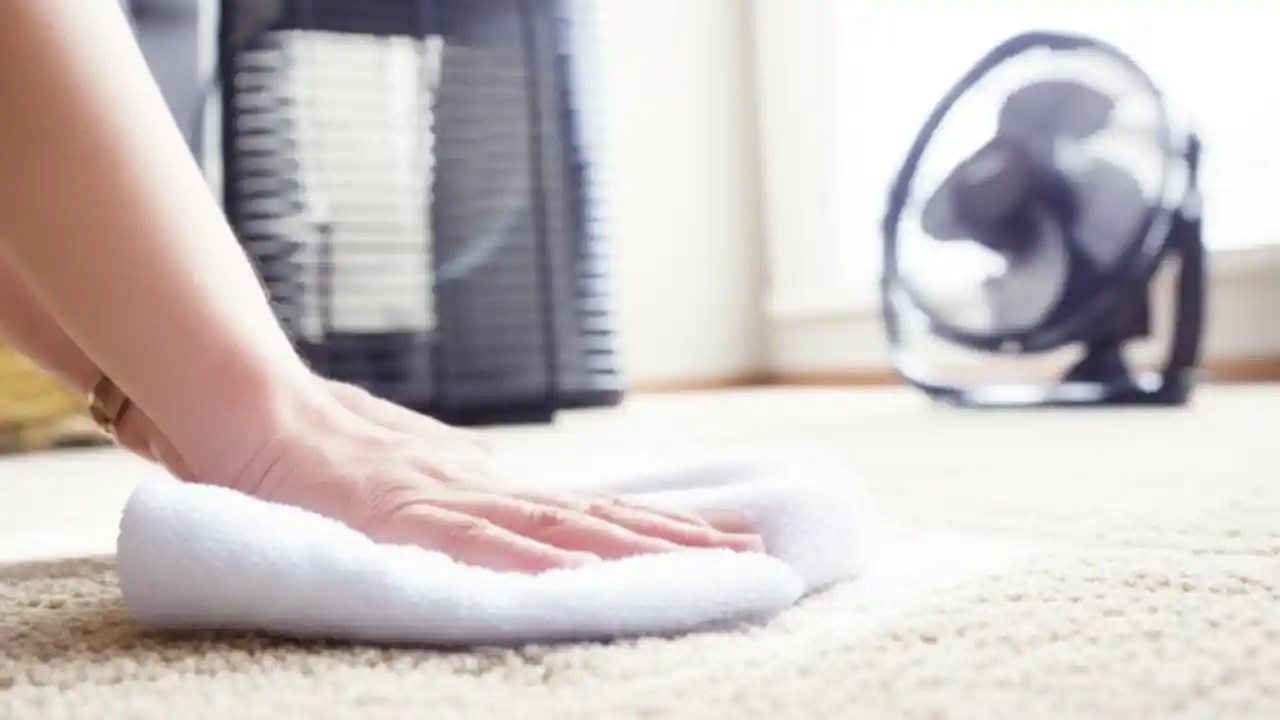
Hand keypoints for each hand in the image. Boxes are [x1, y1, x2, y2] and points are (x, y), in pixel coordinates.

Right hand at [118, 376, 762, 571]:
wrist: (259, 408)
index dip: (660, 526)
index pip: (591, 510)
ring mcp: (447, 498)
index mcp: (489, 485)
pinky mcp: (400, 513)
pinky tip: (580, 580)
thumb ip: (464, 505)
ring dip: (635, 547)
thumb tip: (513, 525)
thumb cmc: (329, 449)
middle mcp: (484, 488)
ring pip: (559, 526)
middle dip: (677, 538)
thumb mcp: (415, 482)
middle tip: (751, 552)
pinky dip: (530, 562)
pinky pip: (474, 542)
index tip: (723, 540)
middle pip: (598, 516)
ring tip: (704, 563)